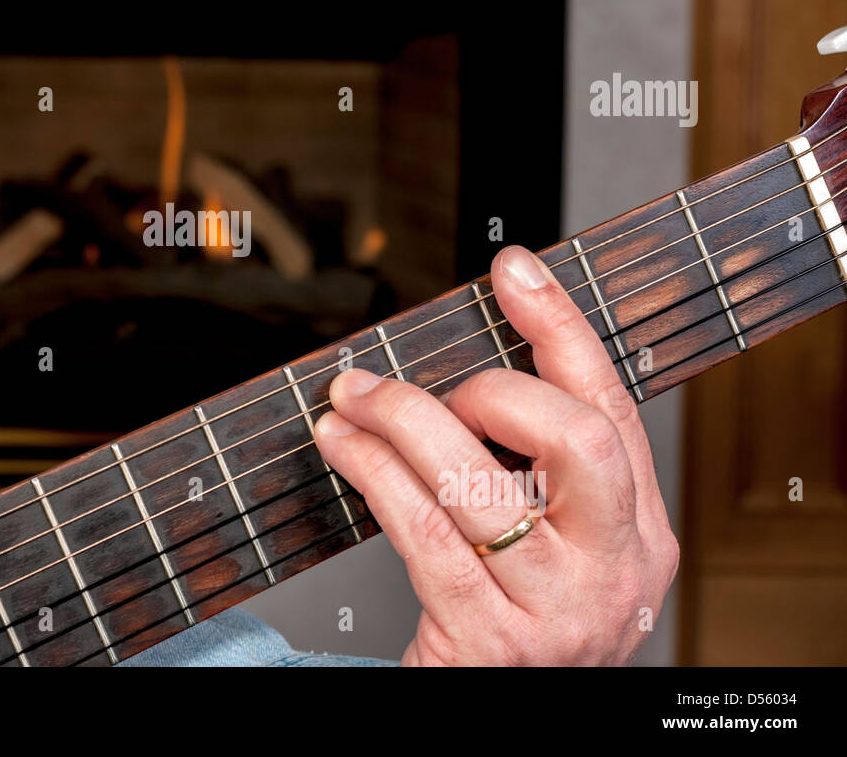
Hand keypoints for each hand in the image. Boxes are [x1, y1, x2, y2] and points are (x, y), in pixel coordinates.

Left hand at [315, 245, 678, 664]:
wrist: (502, 722)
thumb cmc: (514, 622)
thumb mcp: (554, 550)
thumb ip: (534, 473)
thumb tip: (457, 372)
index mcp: (640, 533)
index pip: (612, 407)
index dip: (561, 328)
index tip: (513, 268)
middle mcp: (616, 570)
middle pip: (577, 437)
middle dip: (494, 389)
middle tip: (433, 390)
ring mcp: (559, 610)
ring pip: (479, 481)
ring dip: (401, 419)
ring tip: (350, 396)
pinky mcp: (493, 639)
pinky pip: (423, 530)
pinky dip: (372, 470)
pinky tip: (340, 444)